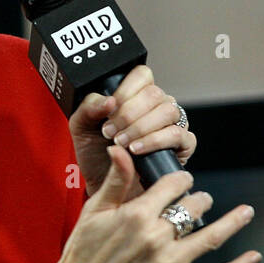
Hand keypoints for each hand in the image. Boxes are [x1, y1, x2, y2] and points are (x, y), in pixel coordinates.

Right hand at [43, 145, 259, 262]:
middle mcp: (157, 237)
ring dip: (233, 222)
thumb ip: (115, 180)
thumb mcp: (95, 211)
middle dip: (197, 199)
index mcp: (137, 214)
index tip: (180, 180)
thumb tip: (120, 148)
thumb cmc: (81, 251)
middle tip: (195, 200)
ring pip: (212, 237)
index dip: (180, 179)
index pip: (174, 184)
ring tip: (247, 211)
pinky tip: (254, 256)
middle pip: (193, 207)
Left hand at [68, 65, 196, 197]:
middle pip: (154, 93)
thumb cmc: (96, 155)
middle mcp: (157, 106)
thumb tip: (108, 100)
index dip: (125, 89)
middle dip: (128, 113)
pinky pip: (179, 135)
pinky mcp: (183, 145)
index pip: (141, 75)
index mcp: (135, 95)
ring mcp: (172, 124)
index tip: (108, 109)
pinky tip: (136, 150)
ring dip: (141, 127)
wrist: (106, 187)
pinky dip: (155, 141)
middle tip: (110, 131)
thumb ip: (88, 108)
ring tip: (121, 142)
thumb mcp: (81, 128)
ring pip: (168, 111)